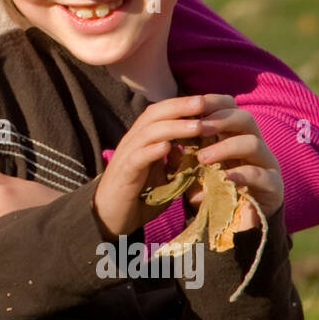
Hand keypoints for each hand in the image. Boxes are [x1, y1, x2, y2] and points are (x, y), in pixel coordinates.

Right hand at [94, 94, 226, 239]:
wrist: (110, 218)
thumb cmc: (140, 197)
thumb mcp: (164, 176)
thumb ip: (177, 162)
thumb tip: (198, 149)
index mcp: (143, 139)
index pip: (162, 112)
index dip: (183, 104)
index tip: (209, 101)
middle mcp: (133, 142)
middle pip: (155, 114)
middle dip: (180, 107)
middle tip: (204, 102)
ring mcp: (126, 156)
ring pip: (148, 133)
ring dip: (174, 127)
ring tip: (197, 126)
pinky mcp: (123, 175)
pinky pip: (136, 158)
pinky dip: (151, 151)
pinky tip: (167, 147)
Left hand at [189, 101, 283, 219]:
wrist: (233, 227)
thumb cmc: (212, 193)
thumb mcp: (194, 173)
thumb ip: (183, 157)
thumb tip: (166, 140)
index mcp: (235, 136)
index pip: (230, 108)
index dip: (212, 103)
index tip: (190, 107)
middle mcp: (254, 145)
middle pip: (245, 119)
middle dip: (220, 120)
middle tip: (197, 128)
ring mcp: (267, 164)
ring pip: (253, 143)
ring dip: (225, 147)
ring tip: (202, 158)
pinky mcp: (273, 186)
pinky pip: (261, 174)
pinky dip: (241, 174)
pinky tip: (224, 178)